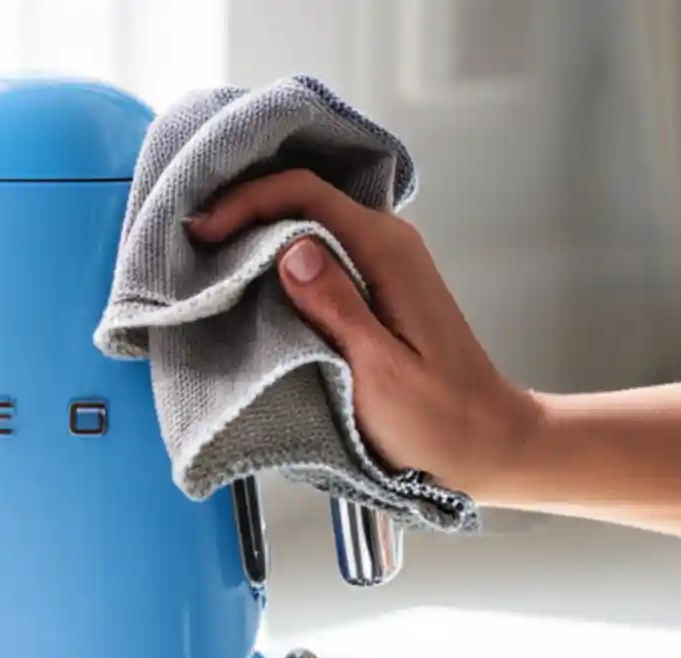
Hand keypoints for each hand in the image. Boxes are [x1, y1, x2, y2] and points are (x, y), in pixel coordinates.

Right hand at [185, 169, 540, 498]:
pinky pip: (317, 249)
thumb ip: (338, 307)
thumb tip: (290, 250)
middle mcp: (386, 242)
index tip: (203, 232)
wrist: (487, 442)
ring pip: (307, 220)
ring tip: (209, 256)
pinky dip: (276, 254)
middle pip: (303, 195)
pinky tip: (247, 276)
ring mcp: (381, 260)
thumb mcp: (381, 371)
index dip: (246, 202)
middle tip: (193, 240)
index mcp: (386, 251)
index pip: (305, 192)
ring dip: (256, 231)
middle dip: (243, 207)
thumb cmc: (438, 419)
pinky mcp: (373, 283)